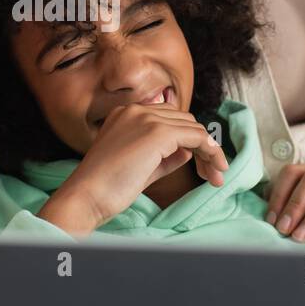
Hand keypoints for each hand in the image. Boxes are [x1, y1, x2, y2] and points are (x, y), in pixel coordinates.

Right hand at [47, 103, 228, 230]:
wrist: (87, 195)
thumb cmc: (106, 187)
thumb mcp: (140, 167)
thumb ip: (164, 156)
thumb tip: (187, 151)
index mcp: (125, 114)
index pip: (169, 119)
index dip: (189, 141)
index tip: (201, 166)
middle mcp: (136, 110)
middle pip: (185, 121)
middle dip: (203, 147)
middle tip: (213, 174)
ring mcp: (146, 118)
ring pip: (194, 127)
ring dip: (210, 151)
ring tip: (217, 176)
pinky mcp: (157, 132)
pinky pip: (196, 136)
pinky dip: (209, 150)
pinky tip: (214, 168)